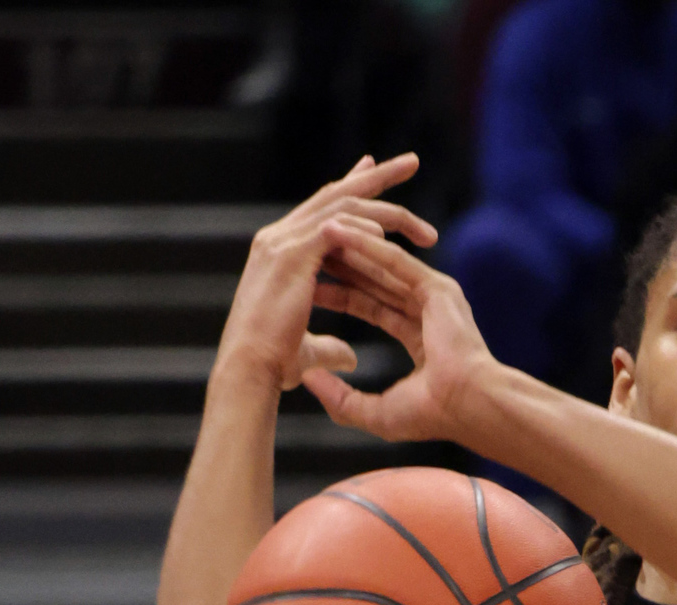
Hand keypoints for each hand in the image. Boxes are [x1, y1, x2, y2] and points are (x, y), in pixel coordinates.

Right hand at [216, 155, 435, 395]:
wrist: (248, 372)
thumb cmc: (271, 365)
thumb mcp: (306, 351)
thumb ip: (330, 347)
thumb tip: (350, 355)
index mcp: (282, 252)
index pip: (324, 209)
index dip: (352, 188)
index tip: (375, 171)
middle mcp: (279, 238)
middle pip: (336, 193)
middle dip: (376, 175)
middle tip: (412, 162)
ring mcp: (282, 244)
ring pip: (343, 207)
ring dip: (389, 211)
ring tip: (428, 231)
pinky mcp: (290, 257)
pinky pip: (335, 230)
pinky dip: (365, 232)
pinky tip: (393, 242)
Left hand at [298, 223, 499, 443]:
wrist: (469, 406)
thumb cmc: (433, 415)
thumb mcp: (378, 414)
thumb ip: (342, 400)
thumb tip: (309, 380)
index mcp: (421, 340)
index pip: (373, 308)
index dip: (340, 296)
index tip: (306, 287)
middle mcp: (430, 313)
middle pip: (376, 281)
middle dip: (341, 266)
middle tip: (306, 250)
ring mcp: (436, 299)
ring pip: (383, 266)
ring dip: (349, 247)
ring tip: (314, 231)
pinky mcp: (438, 288)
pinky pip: (395, 260)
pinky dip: (365, 244)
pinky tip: (336, 231)